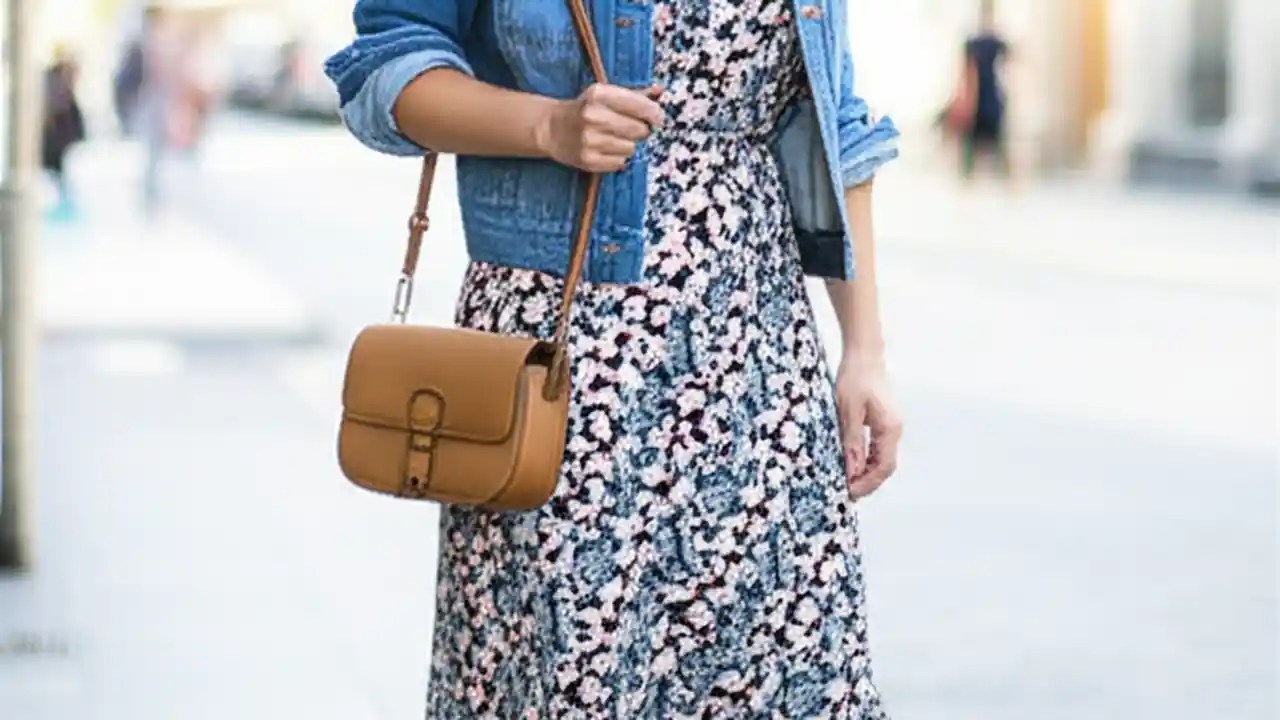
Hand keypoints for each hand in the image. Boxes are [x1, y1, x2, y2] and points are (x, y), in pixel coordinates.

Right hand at [536, 83, 663, 172]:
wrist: (552, 128)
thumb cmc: (585, 109)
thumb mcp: (605, 94)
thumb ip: (634, 94)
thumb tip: (660, 91)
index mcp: (599, 94)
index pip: (640, 106)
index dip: (654, 114)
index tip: (657, 118)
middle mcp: (593, 116)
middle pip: (639, 130)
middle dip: (641, 130)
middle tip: (631, 129)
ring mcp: (589, 140)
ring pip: (631, 148)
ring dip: (627, 145)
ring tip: (613, 139)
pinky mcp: (588, 160)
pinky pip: (620, 163)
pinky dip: (618, 158)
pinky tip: (605, 149)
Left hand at [834, 354, 902, 499]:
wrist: (864, 354)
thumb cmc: (855, 378)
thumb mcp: (848, 412)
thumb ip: (852, 442)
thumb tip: (851, 471)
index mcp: (890, 429)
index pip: (883, 467)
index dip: (867, 483)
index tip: (849, 492)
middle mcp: (895, 430)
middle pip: (885, 467)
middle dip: (867, 482)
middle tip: (846, 491)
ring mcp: (890, 426)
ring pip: (881, 458)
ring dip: (866, 472)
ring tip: (846, 481)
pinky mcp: (883, 421)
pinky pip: (877, 448)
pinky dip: (865, 459)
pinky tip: (851, 463)